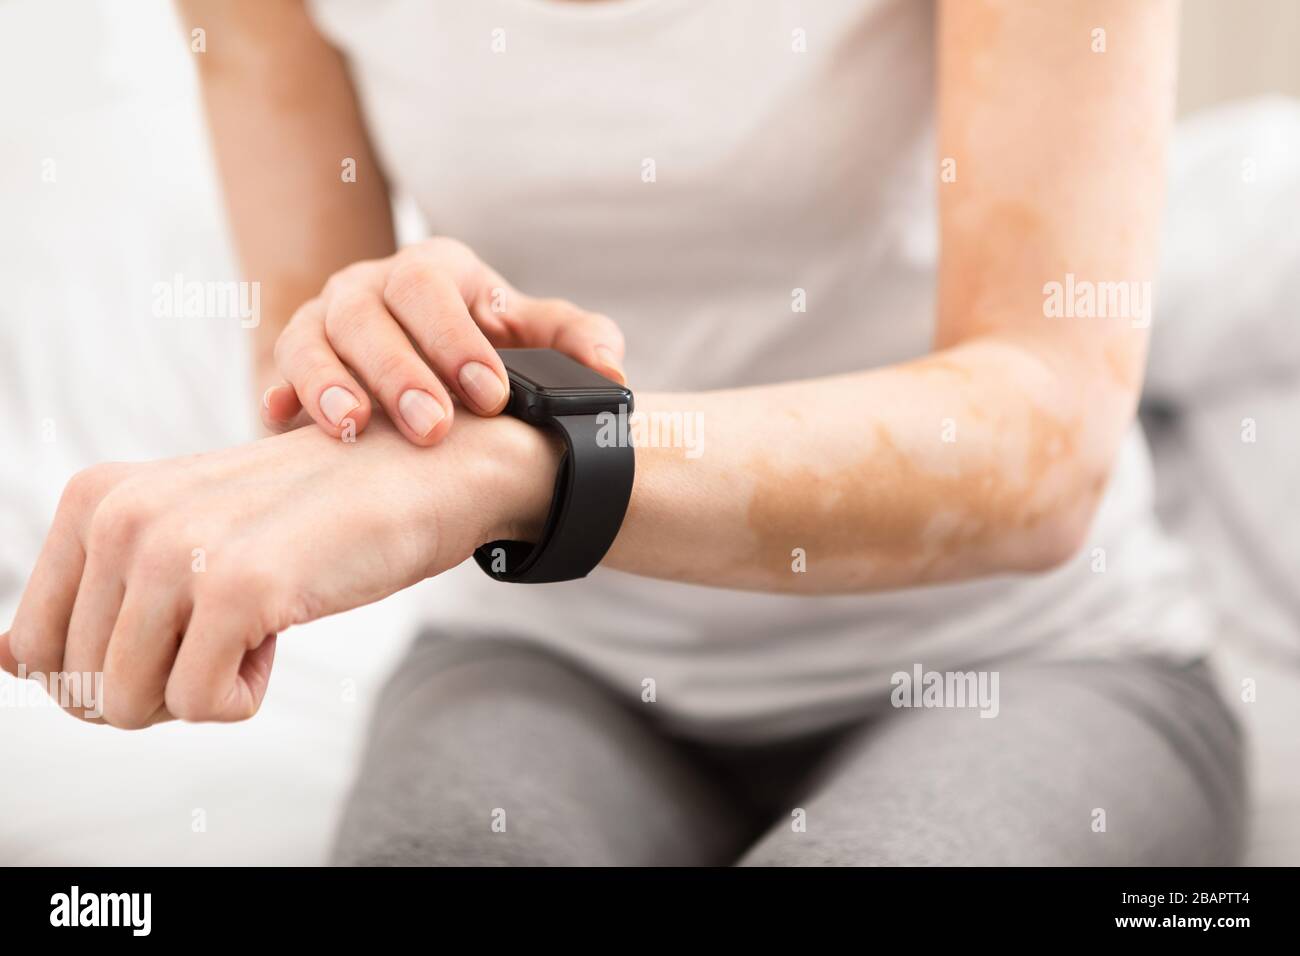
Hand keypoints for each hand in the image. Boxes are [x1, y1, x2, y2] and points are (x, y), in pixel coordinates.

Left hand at [0, 413, 557, 727]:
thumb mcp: (182, 534)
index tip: (178, 629)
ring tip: (257, 618)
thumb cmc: (308, 515)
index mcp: (94, 498)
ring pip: (128, 705)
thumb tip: (8, 665)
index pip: (30, 652)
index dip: (106, 671)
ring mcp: (176, 550)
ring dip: (203, 687)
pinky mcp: (240, 588)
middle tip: (227, 625)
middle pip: (80, 689)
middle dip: (158, 684)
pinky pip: (202, 705)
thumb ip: (94, 589)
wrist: (423, 470)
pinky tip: (285, 623)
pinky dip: (246, 691)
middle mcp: (120, 516)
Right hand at [261, 237, 626, 444]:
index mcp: (434, 270)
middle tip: (431, 428)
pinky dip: (281, 391)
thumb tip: (612, 372)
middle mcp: (371, 287)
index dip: (456, 339)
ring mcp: (326, 321)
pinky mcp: (297, 363)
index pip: (432, 287)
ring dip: (330, 382)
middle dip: (399, 371)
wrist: (439, 365)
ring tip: (354, 427)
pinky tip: (281, 418)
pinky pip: (278, 369)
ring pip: (310, 337)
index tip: (489, 395)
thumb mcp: (539, 337)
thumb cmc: (492, 348)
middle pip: (368, 313)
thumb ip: (579, 342)